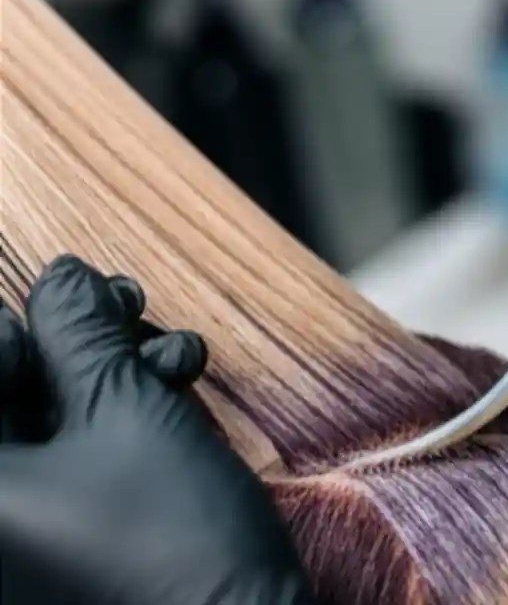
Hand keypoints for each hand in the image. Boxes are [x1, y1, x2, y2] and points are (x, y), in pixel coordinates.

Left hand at [0, 256, 311, 604]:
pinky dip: (120, 422)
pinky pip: (74, 463)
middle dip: (80, 342)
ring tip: (176, 354)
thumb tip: (59, 275)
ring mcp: (30, 539)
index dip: (34, 321)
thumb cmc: (173, 535)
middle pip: (11, 395)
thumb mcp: (127, 411)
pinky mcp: (70, 547)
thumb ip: (80, 331)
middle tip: (134, 307)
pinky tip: (176, 395)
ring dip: (113, 375)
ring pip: (48, 424)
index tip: (91, 293)